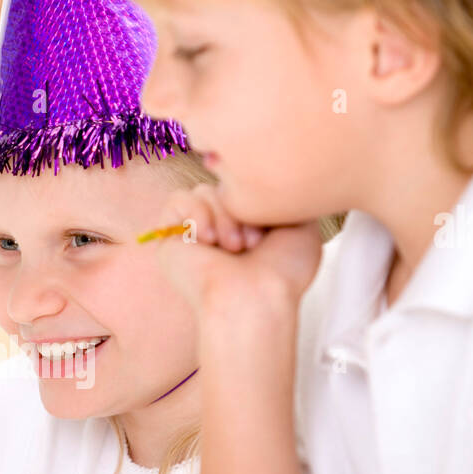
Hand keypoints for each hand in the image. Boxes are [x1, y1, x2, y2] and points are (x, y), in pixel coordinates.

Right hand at [152, 183, 323, 315]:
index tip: (271, 232)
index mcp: (245, 224)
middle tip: (253, 243)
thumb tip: (266, 178)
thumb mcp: (303, 225)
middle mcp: (219, 228)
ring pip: (204, 190)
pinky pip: (178, 198)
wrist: (257, 295)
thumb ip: (286, 197)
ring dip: (224, 216)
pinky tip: (207, 241)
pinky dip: (198, 214)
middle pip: (224, 185)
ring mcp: (194, 233)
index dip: (256, 199)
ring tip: (233, 248)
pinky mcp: (169, 237)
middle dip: (241, 208)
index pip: (242, 186)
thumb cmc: (282, 273)